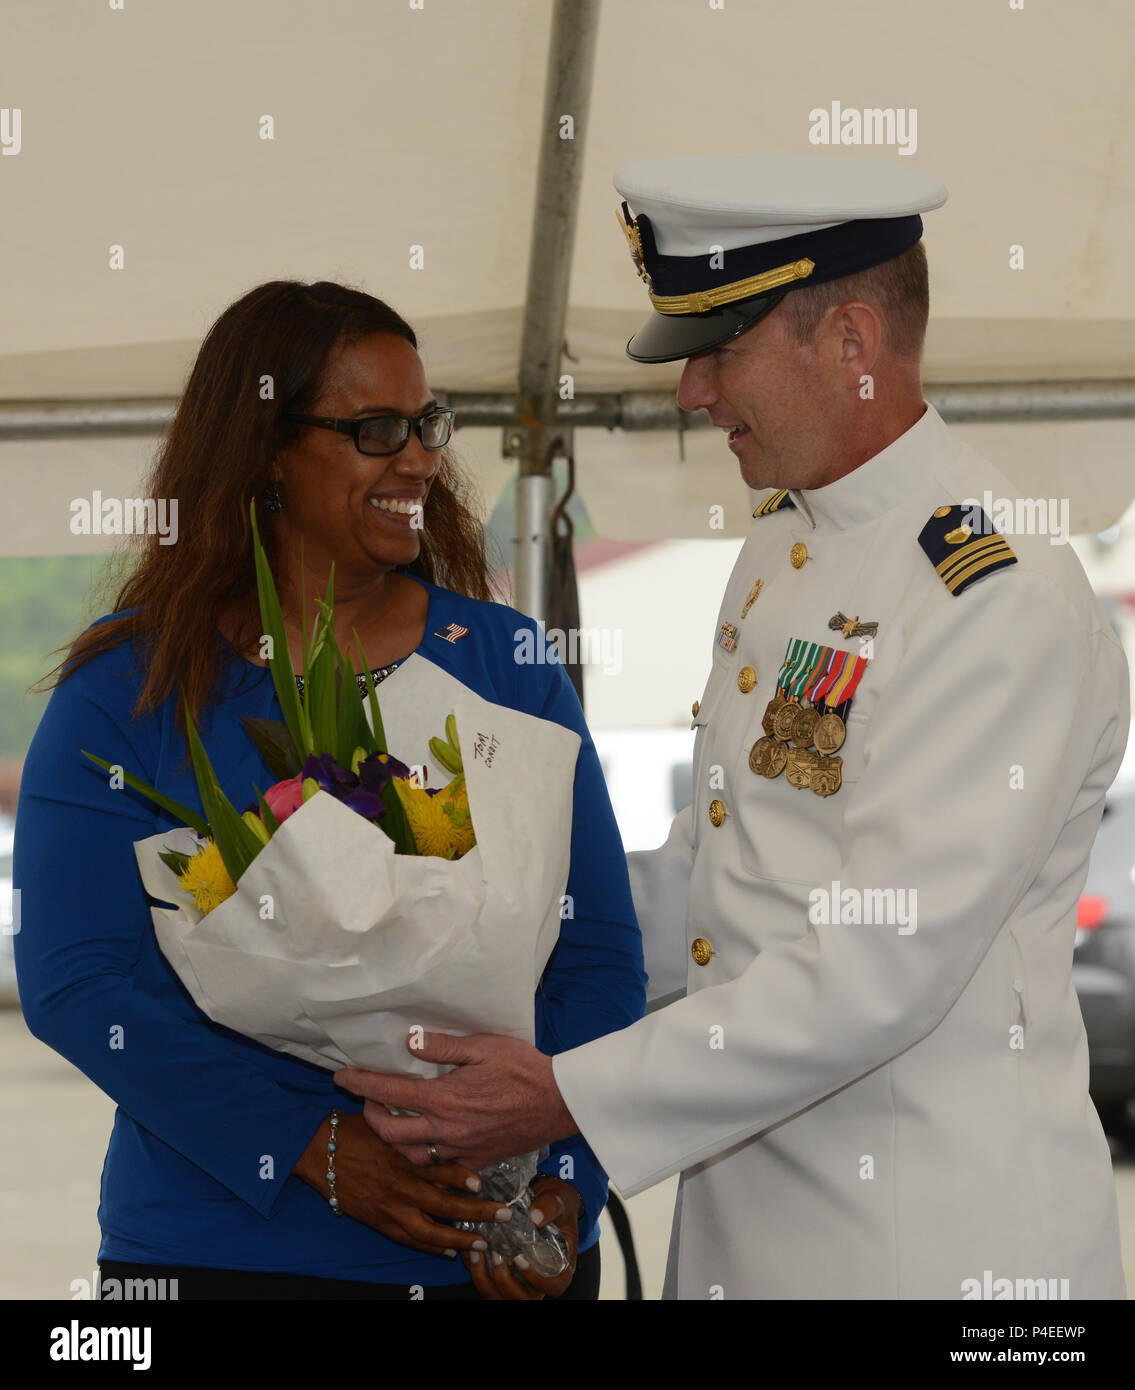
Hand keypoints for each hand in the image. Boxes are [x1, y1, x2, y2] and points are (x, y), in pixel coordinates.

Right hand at [292, 1112, 510, 1258]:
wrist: (318, 1151)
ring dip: (458, 1238)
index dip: (462, 1176)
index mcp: (403, 1156)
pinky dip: (430, 1246)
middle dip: (475, 1212)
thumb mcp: (384, 1114)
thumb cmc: (353, 1128)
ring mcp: (390, 1207)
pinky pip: (409, 1239)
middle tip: (502, 1215)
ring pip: (430, 1230)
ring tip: (482, 1243)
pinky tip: (449, 1251)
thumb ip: (412, 1118)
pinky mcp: (379, 1221)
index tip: (481, 1182)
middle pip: (444, 1204)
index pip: (439, 1169)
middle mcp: (400, 1185)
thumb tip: (438, 1105)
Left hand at [335, 1031, 577, 1169]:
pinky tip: (426, 1144)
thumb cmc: (524, 1068)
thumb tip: (410, 1042)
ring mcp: (461, 1150)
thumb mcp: (484, 1046)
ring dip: (394, 1140)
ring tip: (391, 1122)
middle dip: (371, 1116)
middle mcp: (447, 1129)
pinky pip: (441, 1168)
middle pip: (392, 1132)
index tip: (342, 1076)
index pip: (390, 1093)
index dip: (361, 1084)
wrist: (560, 1102)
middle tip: (367, 1100)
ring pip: (412, 1156)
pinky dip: (425, 1158)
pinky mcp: (477, 1161)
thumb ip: (444, 1047)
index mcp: (445, 1098)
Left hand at [462, 1177, 581, 1300]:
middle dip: (505, 1281)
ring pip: (501, 1298)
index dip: (536, 1279)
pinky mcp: (503, 1279)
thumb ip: (549, 1207)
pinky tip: (471, 1250)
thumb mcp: (556, 1201)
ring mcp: (520, 1284)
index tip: (520, 1258)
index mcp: (561, 1268)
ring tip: (477, 1252)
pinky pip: (487, 1287)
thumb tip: (535, 1217)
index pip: (554, 1286)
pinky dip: (476, 1272)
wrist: (541, 1204)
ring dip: (486, 1280)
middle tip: (496, 1254)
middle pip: (524, 1299)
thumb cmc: (552, 1206)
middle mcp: (540, 1282)